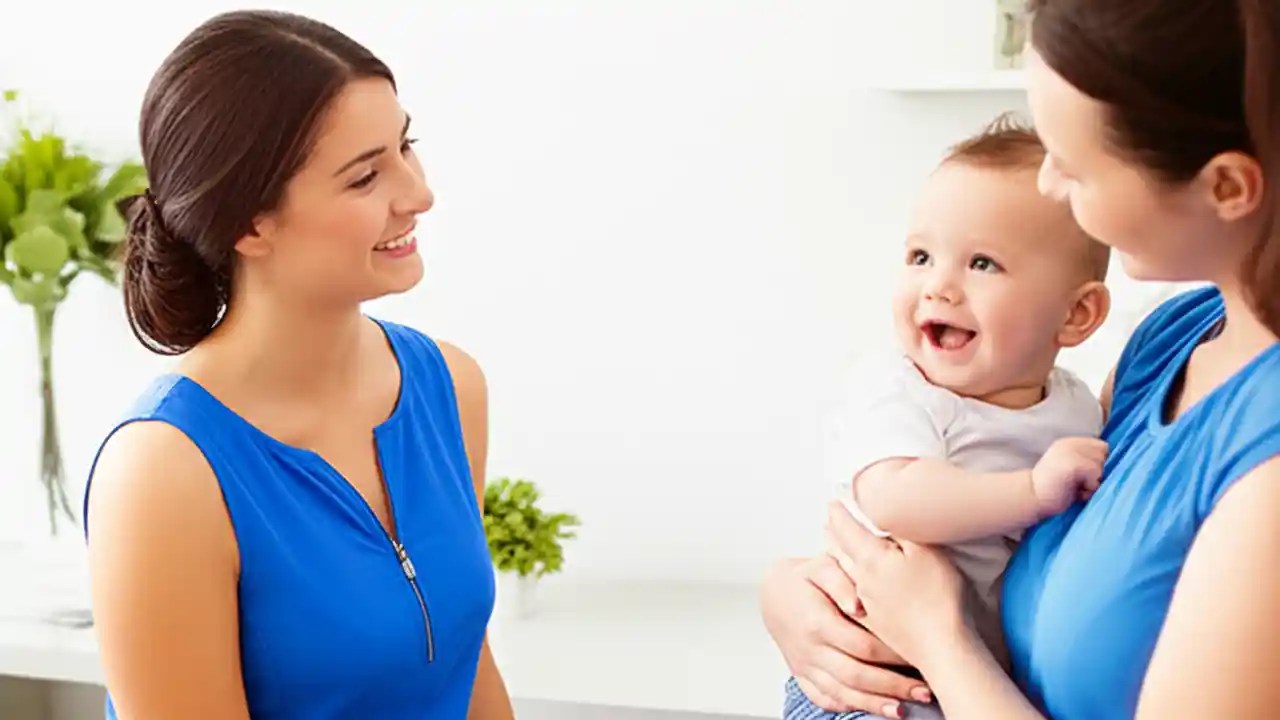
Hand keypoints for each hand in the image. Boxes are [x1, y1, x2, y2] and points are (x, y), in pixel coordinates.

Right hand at [760, 556, 932, 716]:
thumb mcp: (821, 566)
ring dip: (874, 703)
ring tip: (903, 709)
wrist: (773, 594)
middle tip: (924, 691)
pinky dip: (849, 706)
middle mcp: (810, 649)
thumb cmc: (803, 578)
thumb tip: (860, 605)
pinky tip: (872, 708)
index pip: (861, 645)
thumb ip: (841, 581)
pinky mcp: (802, 675)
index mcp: (817, 622)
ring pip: (842, 692)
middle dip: (892, 686)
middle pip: (856, 675)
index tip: (918, 655)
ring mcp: (805, 665)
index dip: (892, 654)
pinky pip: (824, 698)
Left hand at [823, 501, 970, 671]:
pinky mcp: (874, 622)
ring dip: (836, 555)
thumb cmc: (939, 597)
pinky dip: (844, 581)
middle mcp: (861, 579)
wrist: (941, 646)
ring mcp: (865, 603)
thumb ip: (901, 531)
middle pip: (839, 550)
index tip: (832, 503)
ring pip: (843, 572)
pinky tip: (849, 583)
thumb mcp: (925, 551)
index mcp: (871, 558)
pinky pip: (849, 595)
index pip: (847, 528)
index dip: (839, 513)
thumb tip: (885, 515)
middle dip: (833, 533)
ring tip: (833, 546)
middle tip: (829, 521)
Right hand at [1031, 437, 1106, 516]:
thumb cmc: (1053, 490)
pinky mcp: (1073, 463)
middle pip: (1104, 454)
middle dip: (1097, 472)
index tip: (1083, 477)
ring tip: (1077, 489)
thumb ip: (1086, 461)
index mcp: (1069, 443)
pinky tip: (1076, 492)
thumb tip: (1113, 466)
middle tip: (1079, 484)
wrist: (1030, 498)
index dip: (1098, 463)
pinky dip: (1090, 487)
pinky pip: (1095, 474)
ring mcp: (1071, 452)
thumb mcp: (1070, 469)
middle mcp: (1070, 443)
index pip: (1101, 446)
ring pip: (1101, 465)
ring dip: (1094, 481)